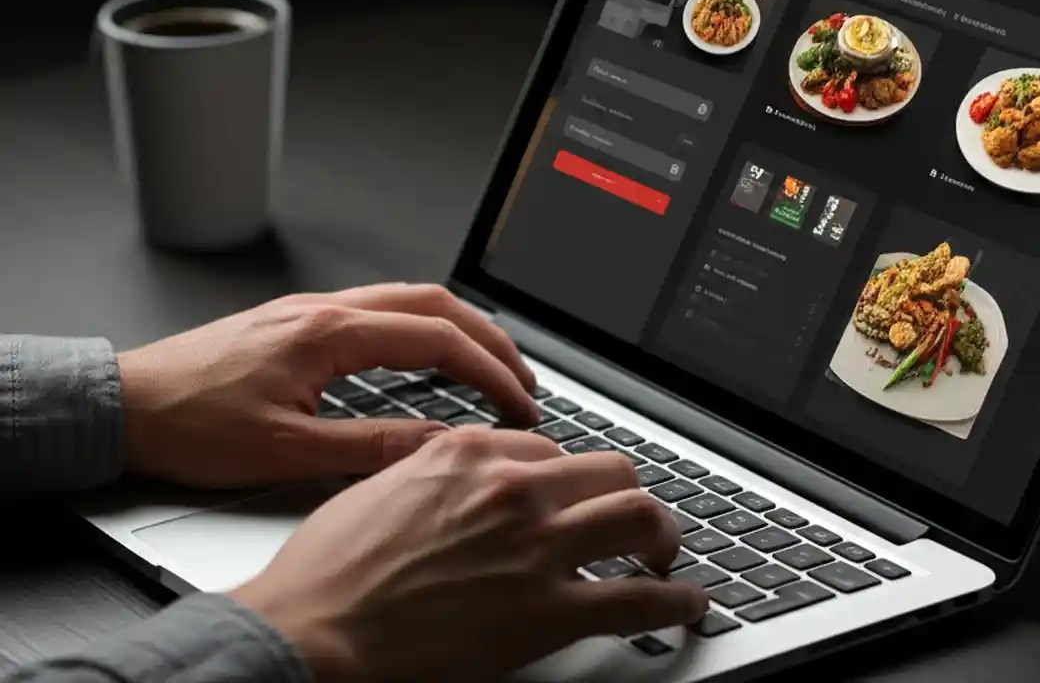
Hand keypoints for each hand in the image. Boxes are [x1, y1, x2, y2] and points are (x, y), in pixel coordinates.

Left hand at [117, 283, 538, 487]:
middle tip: (523, 377)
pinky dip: (422, 329)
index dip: (489, 371)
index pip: (436, 339)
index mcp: (328, 333)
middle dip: (489, 338)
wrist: (123, 406)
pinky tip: (426, 357)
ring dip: (457, 328)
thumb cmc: (190, 425)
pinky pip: (380, 311)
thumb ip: (372, 445)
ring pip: (408, 300)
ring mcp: (311, 311)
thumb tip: (439, 443)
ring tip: (489, 365)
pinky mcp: (298, 323)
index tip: (519, 401)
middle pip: (433, 303)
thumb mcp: (287, 450)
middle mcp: (324, 309)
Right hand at [230, 427, 708, 681]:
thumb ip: (433, 472)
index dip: (567, 478)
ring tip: (666, 554)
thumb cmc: (328, 573)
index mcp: (468, 453)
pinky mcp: (549, 610)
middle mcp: (514, 489)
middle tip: (632, 519)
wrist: (311, 633)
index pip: (550, 449)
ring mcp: (537, 547)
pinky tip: (685, 604)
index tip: (573, 496)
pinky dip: (675, 599)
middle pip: (609, 472)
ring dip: (663, 536)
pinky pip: (637, 598)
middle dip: (627, 496)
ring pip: (638, 517)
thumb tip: (462, 476)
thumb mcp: (377, 488)